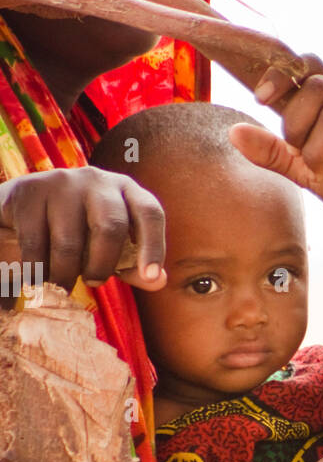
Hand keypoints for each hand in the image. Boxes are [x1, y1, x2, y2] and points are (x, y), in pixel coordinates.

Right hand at [0, 165, 166, 294]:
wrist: (24, 209)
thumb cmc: (78, 232)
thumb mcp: (110, 249)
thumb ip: (134, 266)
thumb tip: (159, 281)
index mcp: (126, 190)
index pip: (150, 212)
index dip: (154, 246)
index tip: (149, 276)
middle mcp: (97, 179)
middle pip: (110, 227)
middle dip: (102, 265)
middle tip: (93, 282)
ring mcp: (61, 181)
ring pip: (69, 243)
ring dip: (65, 274)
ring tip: (61, 281)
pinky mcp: (28, 191)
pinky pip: (36, 246)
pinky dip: (38, 271)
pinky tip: (37, 274)